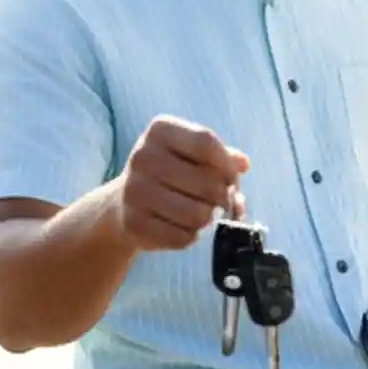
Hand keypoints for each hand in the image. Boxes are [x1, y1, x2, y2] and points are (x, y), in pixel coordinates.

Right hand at [113, 115, 250, 251]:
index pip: (206, 143)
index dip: (227, 165)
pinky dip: (191, 236)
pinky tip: (183, 228)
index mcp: (160, 130)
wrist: (125, 201)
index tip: (233, 178)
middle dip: (223, 197)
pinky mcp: (133, 223)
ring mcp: (134, 191)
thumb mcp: (194, 155)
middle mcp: (142, 156)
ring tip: (202, 214)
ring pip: (197, 215)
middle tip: (220, 201)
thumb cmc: (172, 172)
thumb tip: (242, 164)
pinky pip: (182, 237)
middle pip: (207, 182)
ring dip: (208, 219)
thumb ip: (222, 157)